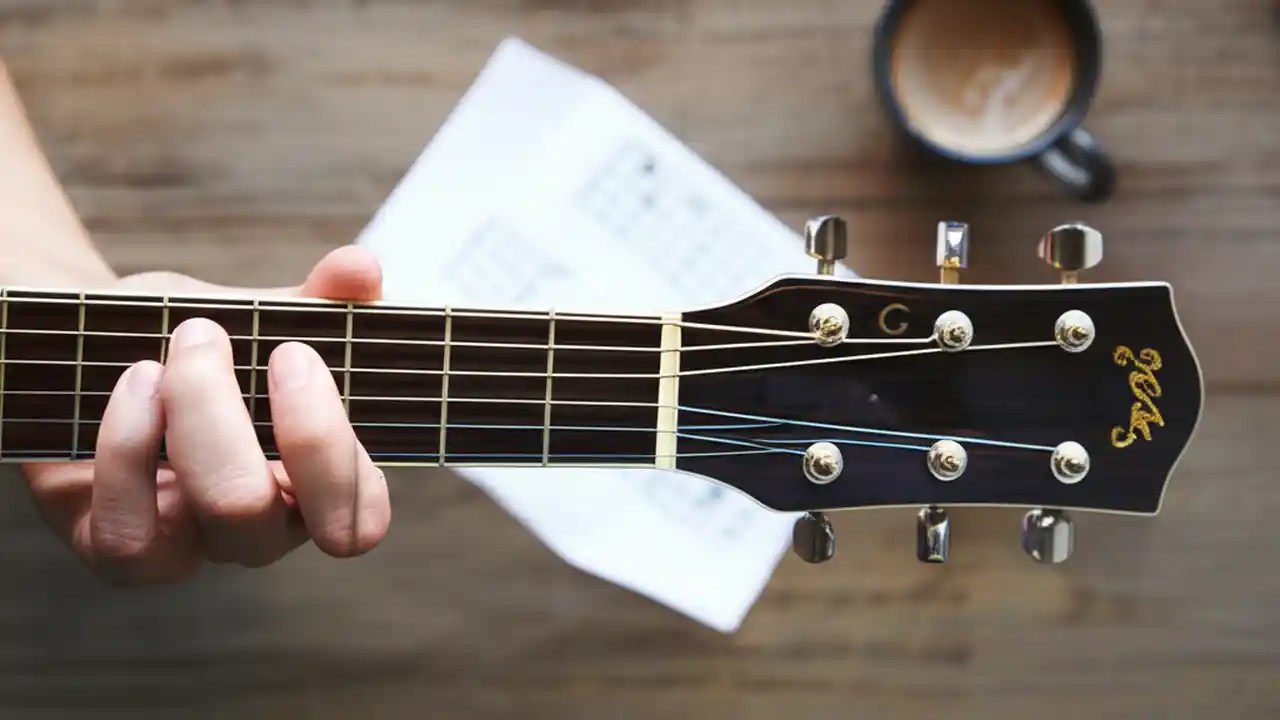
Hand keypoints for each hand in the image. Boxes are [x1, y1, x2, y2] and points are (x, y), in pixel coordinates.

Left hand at [22, 246, 392, 584]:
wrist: (96, 347)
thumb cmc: (195, 341)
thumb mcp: (261, 315)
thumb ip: (320, 303)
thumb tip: (363, 269)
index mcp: (314, 489)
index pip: (355, 524)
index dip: (330, 450)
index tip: (296, 355)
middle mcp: (261, 532)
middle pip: (274, 515)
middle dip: (246, 417)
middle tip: (231, 339)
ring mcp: (192, 547)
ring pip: (220, 514)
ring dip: (201, 415)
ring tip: (184, 346)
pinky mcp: (120, 550)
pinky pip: (130, 531)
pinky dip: (131, 446)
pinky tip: (136, 381)